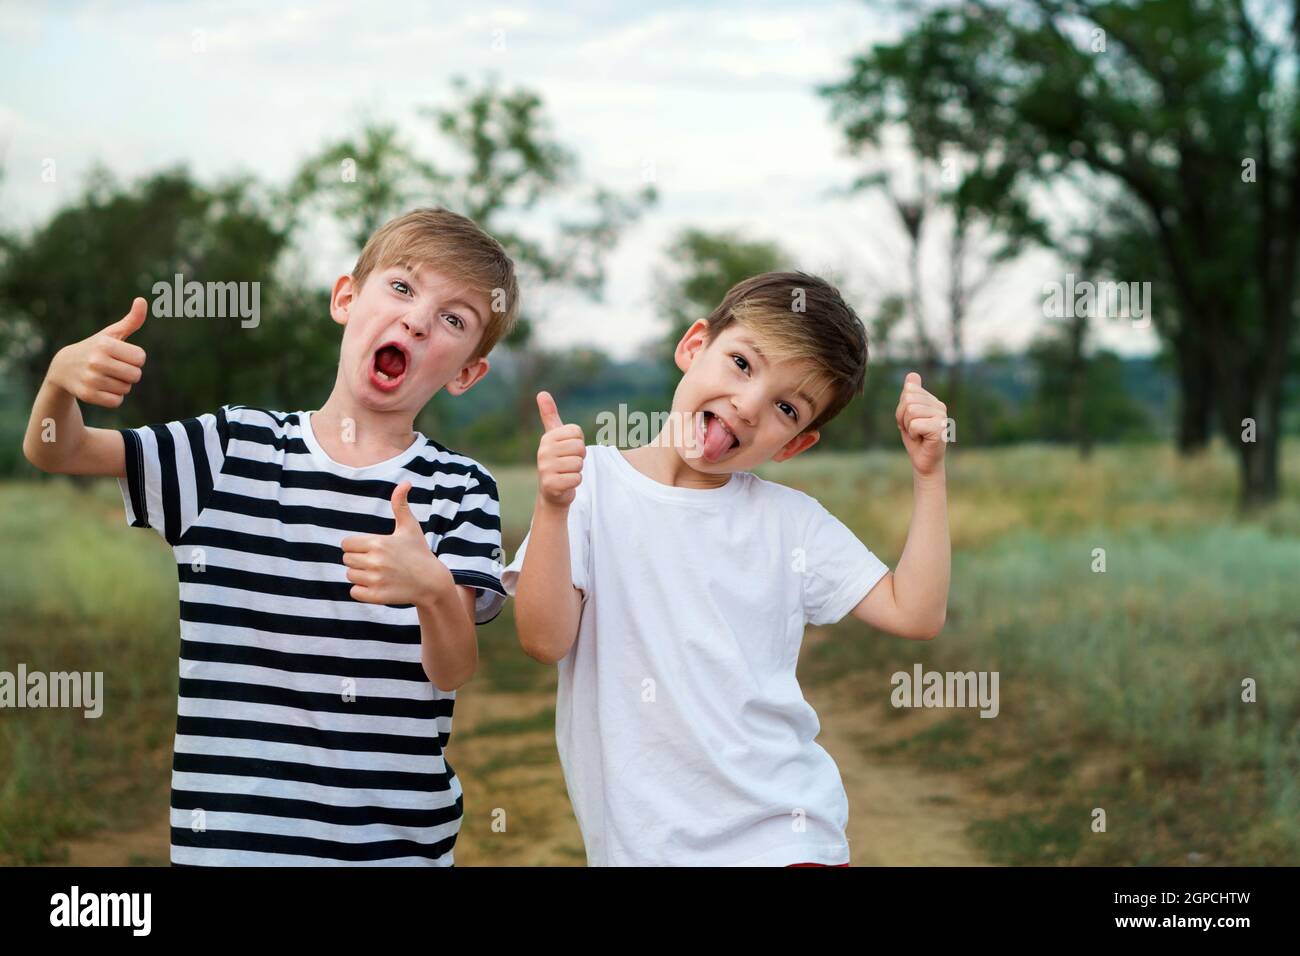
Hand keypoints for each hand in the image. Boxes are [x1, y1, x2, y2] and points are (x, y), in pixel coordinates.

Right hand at [49, 297, 147, 407]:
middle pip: (135, 375)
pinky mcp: (87, 395)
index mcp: (105, 344)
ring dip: (120, 385)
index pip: (140, 358)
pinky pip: (116, 401)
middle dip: (129, 373)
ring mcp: (91, 379)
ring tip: (105, 376)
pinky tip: (101, 388)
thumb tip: (142, 300)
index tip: (121, 355)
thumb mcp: (111, 334)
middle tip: (113, 368)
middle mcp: (96, 361)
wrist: (63, 368)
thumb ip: (131, 320)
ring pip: (126, 389)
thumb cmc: (95, 348)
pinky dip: (113, 397)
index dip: (134, 359)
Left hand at [342, 481, 452, 606]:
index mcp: (378, 543)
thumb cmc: (419, 552)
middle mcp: (375, 561)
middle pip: (346, 560)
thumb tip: (405, 482)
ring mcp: (376, 580)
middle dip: (358, 560)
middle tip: (377, 562)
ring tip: (379, 574)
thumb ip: (401, 504)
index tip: (371, 549)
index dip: (356, 546)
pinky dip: (362, 590)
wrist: (432, 582)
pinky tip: (377, 585)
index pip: (346, 544)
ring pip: (350, 575)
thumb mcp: (410, 527)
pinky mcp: (377, 596)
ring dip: (360, 575)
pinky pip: (354, 591)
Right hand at [536, 391, 584, 508]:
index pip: (577, 432)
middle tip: (568, 464)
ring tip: (566, 473)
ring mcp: (545, 468)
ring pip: (579, 464)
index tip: (568, 450)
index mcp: (547, 437)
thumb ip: (549, 415)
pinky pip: (577, 478)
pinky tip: (565, 483)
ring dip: (577, 471)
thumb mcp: (554, 437)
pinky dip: (575, 482)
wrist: (552, 492)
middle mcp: (543, 451)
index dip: (578, 442)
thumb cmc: (557, 460)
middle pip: (580, 448)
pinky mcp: (550, 484)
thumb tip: (541, 393)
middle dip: (579, 458)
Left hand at [895, 372, 948, 475]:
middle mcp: (940, 405)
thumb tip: (912, 374)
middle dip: (903, 417)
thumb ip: (909, 395)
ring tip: (917, 434)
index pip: (908, 391)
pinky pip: (915, 424)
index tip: (909, 421)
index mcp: (932, 400)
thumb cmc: (916, 439)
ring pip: (911, 411)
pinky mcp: (940, 428)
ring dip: (908, 426)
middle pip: (908, 399)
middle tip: (912, 430)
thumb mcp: (907, 415)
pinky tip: (922, 439)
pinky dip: (913, 434)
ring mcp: (942, 416)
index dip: (901, 409)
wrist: (924, 461)